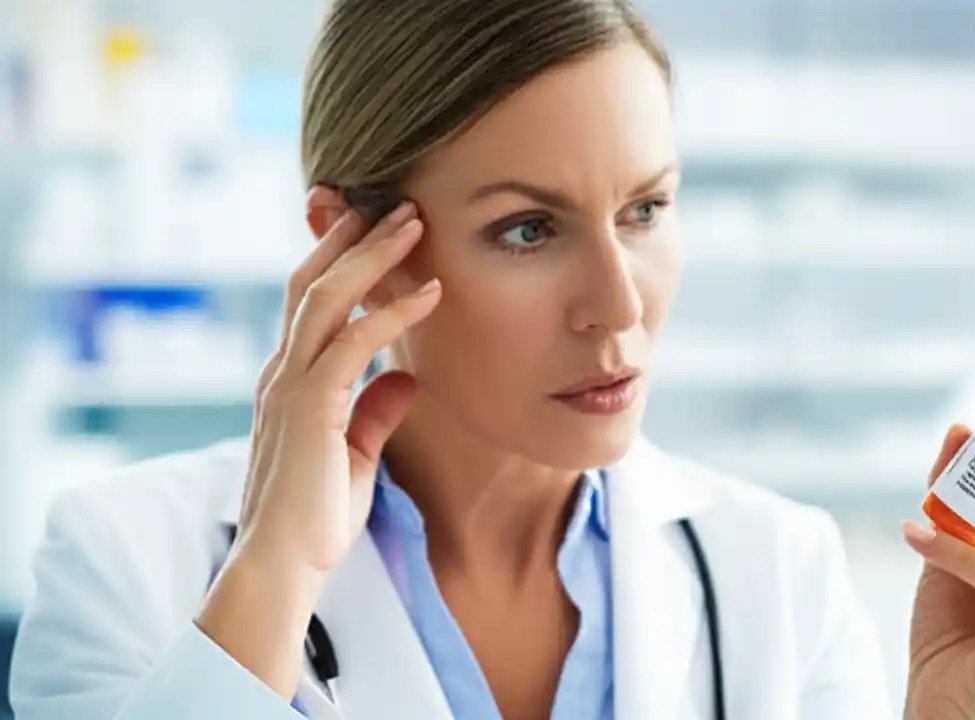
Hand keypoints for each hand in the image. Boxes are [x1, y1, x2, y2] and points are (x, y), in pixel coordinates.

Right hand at [198, 200, 440, 696]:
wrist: (282, 567)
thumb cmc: (314, 518)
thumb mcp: (356, 456)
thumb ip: (374, 413)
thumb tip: (405, 379)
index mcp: (289, 381)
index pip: (310, 302)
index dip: (340, 260)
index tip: (378, 228)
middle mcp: (282, 372)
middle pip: (312, 281)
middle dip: (354, 238)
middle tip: (398, 203)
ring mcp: (290, 385)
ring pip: (327, 297)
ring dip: (374, 255)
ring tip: (414, 222)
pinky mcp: (309, 405)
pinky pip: (354, 342)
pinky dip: (393, 312)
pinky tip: (430, 294)